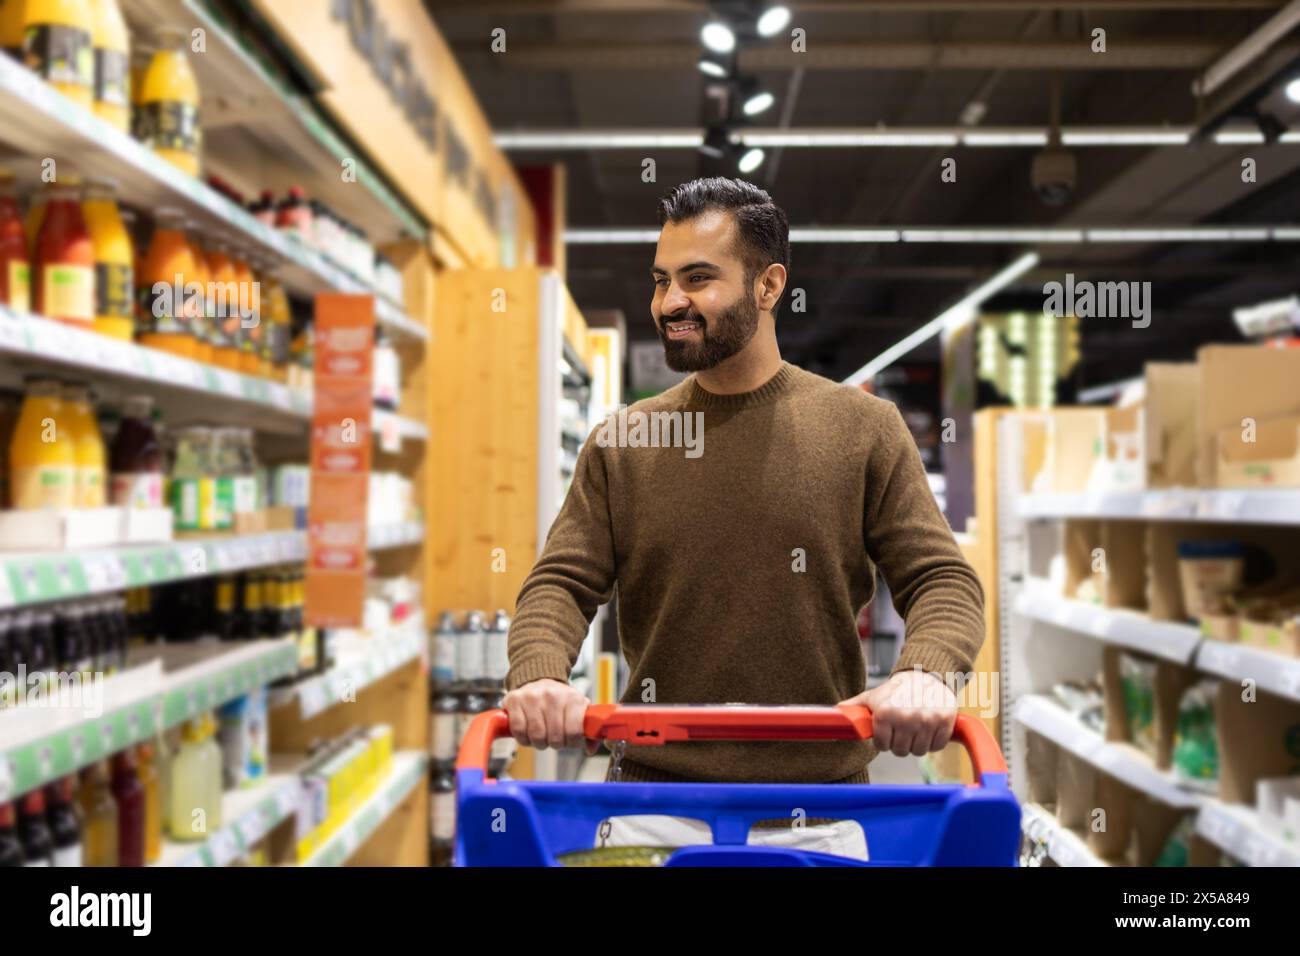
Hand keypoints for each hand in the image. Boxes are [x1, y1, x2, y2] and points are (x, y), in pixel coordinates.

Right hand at [502, 678, 591, 750]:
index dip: (572, 742)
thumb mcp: (578, 709)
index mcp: (573, 698)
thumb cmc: (560, 700)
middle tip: (554, 739)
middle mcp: (553, 695)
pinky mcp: (515, 700)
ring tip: (541, 736)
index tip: (569, 741)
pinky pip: (519, 730)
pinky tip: (528, 733)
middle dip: (555, 744)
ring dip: (539, 743)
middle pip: (555, 737)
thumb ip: (588, 731)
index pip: (574, 732)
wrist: (539, 678)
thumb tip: (590, 749)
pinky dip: (523, 738)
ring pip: (536, 736)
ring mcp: (532, 697)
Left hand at [839, 670, 956, 757]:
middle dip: (900, 743)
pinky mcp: (945, 720)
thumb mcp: (872, 697)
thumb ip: (854, 708)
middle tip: (902, 729)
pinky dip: (934, 740)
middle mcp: (906, 717)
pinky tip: (928, 727)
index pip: (883, 746)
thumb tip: (834, 713)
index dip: (884, 740)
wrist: (926, 675)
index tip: (888, 732)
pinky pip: (937, 746)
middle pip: (901, 751)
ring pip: (919, 751)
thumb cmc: (896, 690)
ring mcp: (927, 719)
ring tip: (915, 728)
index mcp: (885, 712)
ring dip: (917, 743)